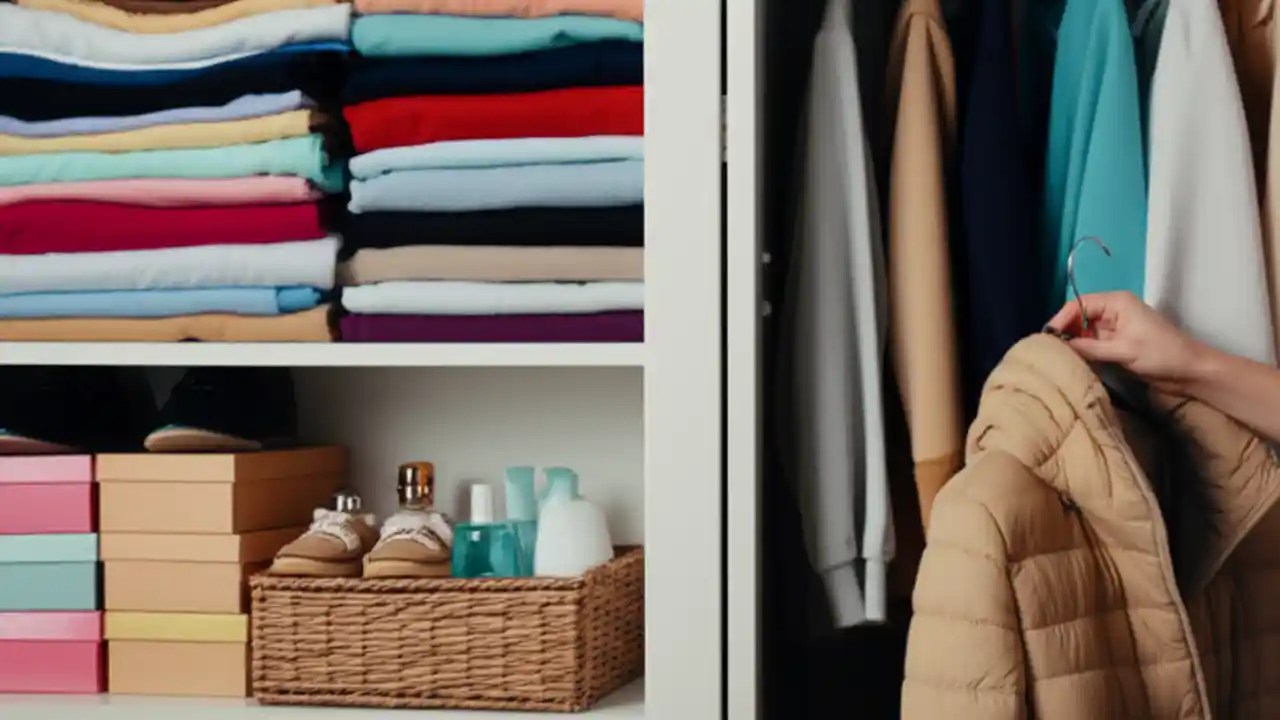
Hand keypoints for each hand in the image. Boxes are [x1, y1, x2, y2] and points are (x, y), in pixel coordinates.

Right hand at [1045, 291, 1213, 393]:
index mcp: (1116, 302)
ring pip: (1083, 332)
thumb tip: (1059, 347)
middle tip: (1047, 350)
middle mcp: (1113, 312)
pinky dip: (1082, 353)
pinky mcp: (1117, 345)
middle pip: (1078, 317)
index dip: (1061, 319)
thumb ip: (1089, 347)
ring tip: (1055, 358)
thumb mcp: (1123, 350)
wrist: (1190, 372)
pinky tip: (1072, 363)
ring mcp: (1115, 329)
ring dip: (1072, 344)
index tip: (1046, 338)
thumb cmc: (1161, 353)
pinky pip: (1092, 345)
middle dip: (1064, 332)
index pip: (1078, 305)